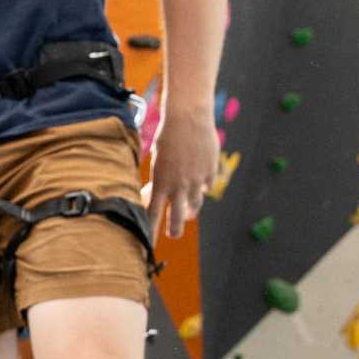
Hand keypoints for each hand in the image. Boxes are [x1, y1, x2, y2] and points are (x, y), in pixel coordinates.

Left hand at [147, 109, 218, 239]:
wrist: (188, 117)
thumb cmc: (167, 135)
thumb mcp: (157, 158)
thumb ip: (159, 179)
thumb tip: (157, 193)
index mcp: (161, 183)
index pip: (153, 214)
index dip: (150, 229)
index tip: (147, 241)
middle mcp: (179, 186)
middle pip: (177, 219)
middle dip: (174, 230)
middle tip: (172, 235)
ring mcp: (197, 181)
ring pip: (195, 205)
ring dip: (190, 209)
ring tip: (187, 212)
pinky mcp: (211, 172)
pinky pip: (207, 186)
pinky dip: (202, 186)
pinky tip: (200, 183)